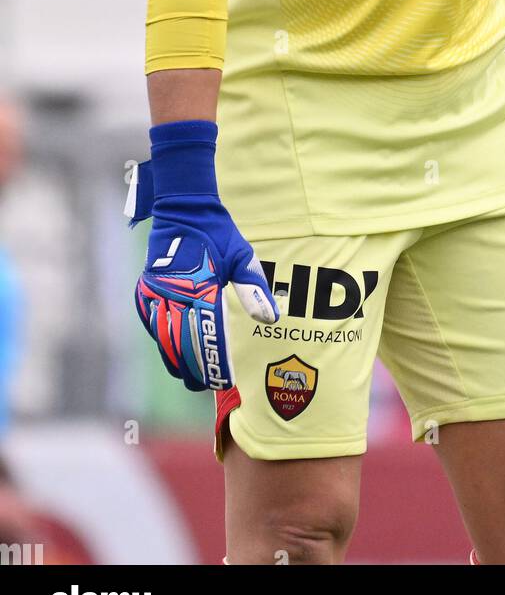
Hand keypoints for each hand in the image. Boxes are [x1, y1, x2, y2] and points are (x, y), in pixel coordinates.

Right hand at [126, 121, 277, 390]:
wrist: (183, 208)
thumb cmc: (218, 233)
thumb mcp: (243, 257)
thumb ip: (254, 290)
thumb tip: (270, 319)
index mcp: (201, 287)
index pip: (208, 335)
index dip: (216, 361)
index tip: (225, 380)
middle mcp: (175, 293)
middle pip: (182, 343)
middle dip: (195, 369)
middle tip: (207, 387)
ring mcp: (156, 293)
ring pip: (163, 339)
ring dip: (176, 361)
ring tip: (190, 379)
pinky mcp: (145, 290)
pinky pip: (151, 324)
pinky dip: (160, 342)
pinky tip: (170, 356)